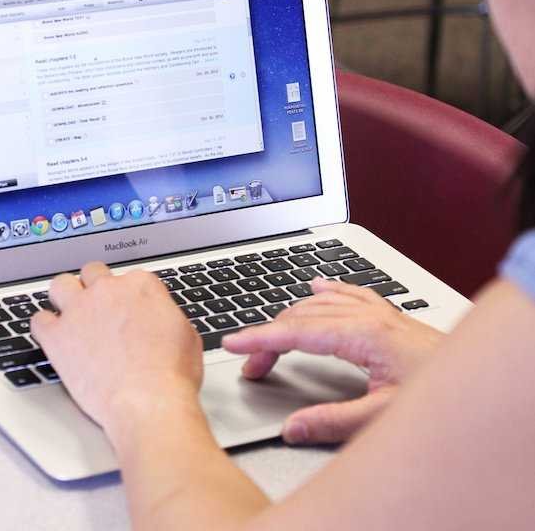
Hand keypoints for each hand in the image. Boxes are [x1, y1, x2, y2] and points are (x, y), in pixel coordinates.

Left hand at [31, 262, 203, 437]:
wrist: (148, 402)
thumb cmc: (170, 376)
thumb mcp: (185, 336)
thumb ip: (164, 316)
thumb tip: (159, 318)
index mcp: (140, 286)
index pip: (128, 278)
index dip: (127, 297)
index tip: (127, 310)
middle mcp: (107, 291)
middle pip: (92, 273)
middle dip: (94, 288)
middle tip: (98, 309)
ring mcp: (79, 310)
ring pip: (60, 285)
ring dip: (64, 297)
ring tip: (70, 315)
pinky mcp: (57, 336)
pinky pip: (38, 320)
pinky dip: (44, 327)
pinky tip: (52, 337)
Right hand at [223, 277, 444, 444]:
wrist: (481, 380)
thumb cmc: (443, 394)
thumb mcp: (384, 417)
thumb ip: (334, 422)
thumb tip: (293, 427)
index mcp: (363, 335)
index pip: (296, 333)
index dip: (258, 339)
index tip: (231, 344)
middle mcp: (369, 317)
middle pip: (301, 317)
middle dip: (268, 338)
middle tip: (250, 367)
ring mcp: (381, 314)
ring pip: (320, 302)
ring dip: (289, 319)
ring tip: (271, 341)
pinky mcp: (391, 318)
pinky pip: (350, 292)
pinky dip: (326, 290)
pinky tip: (317, 285)